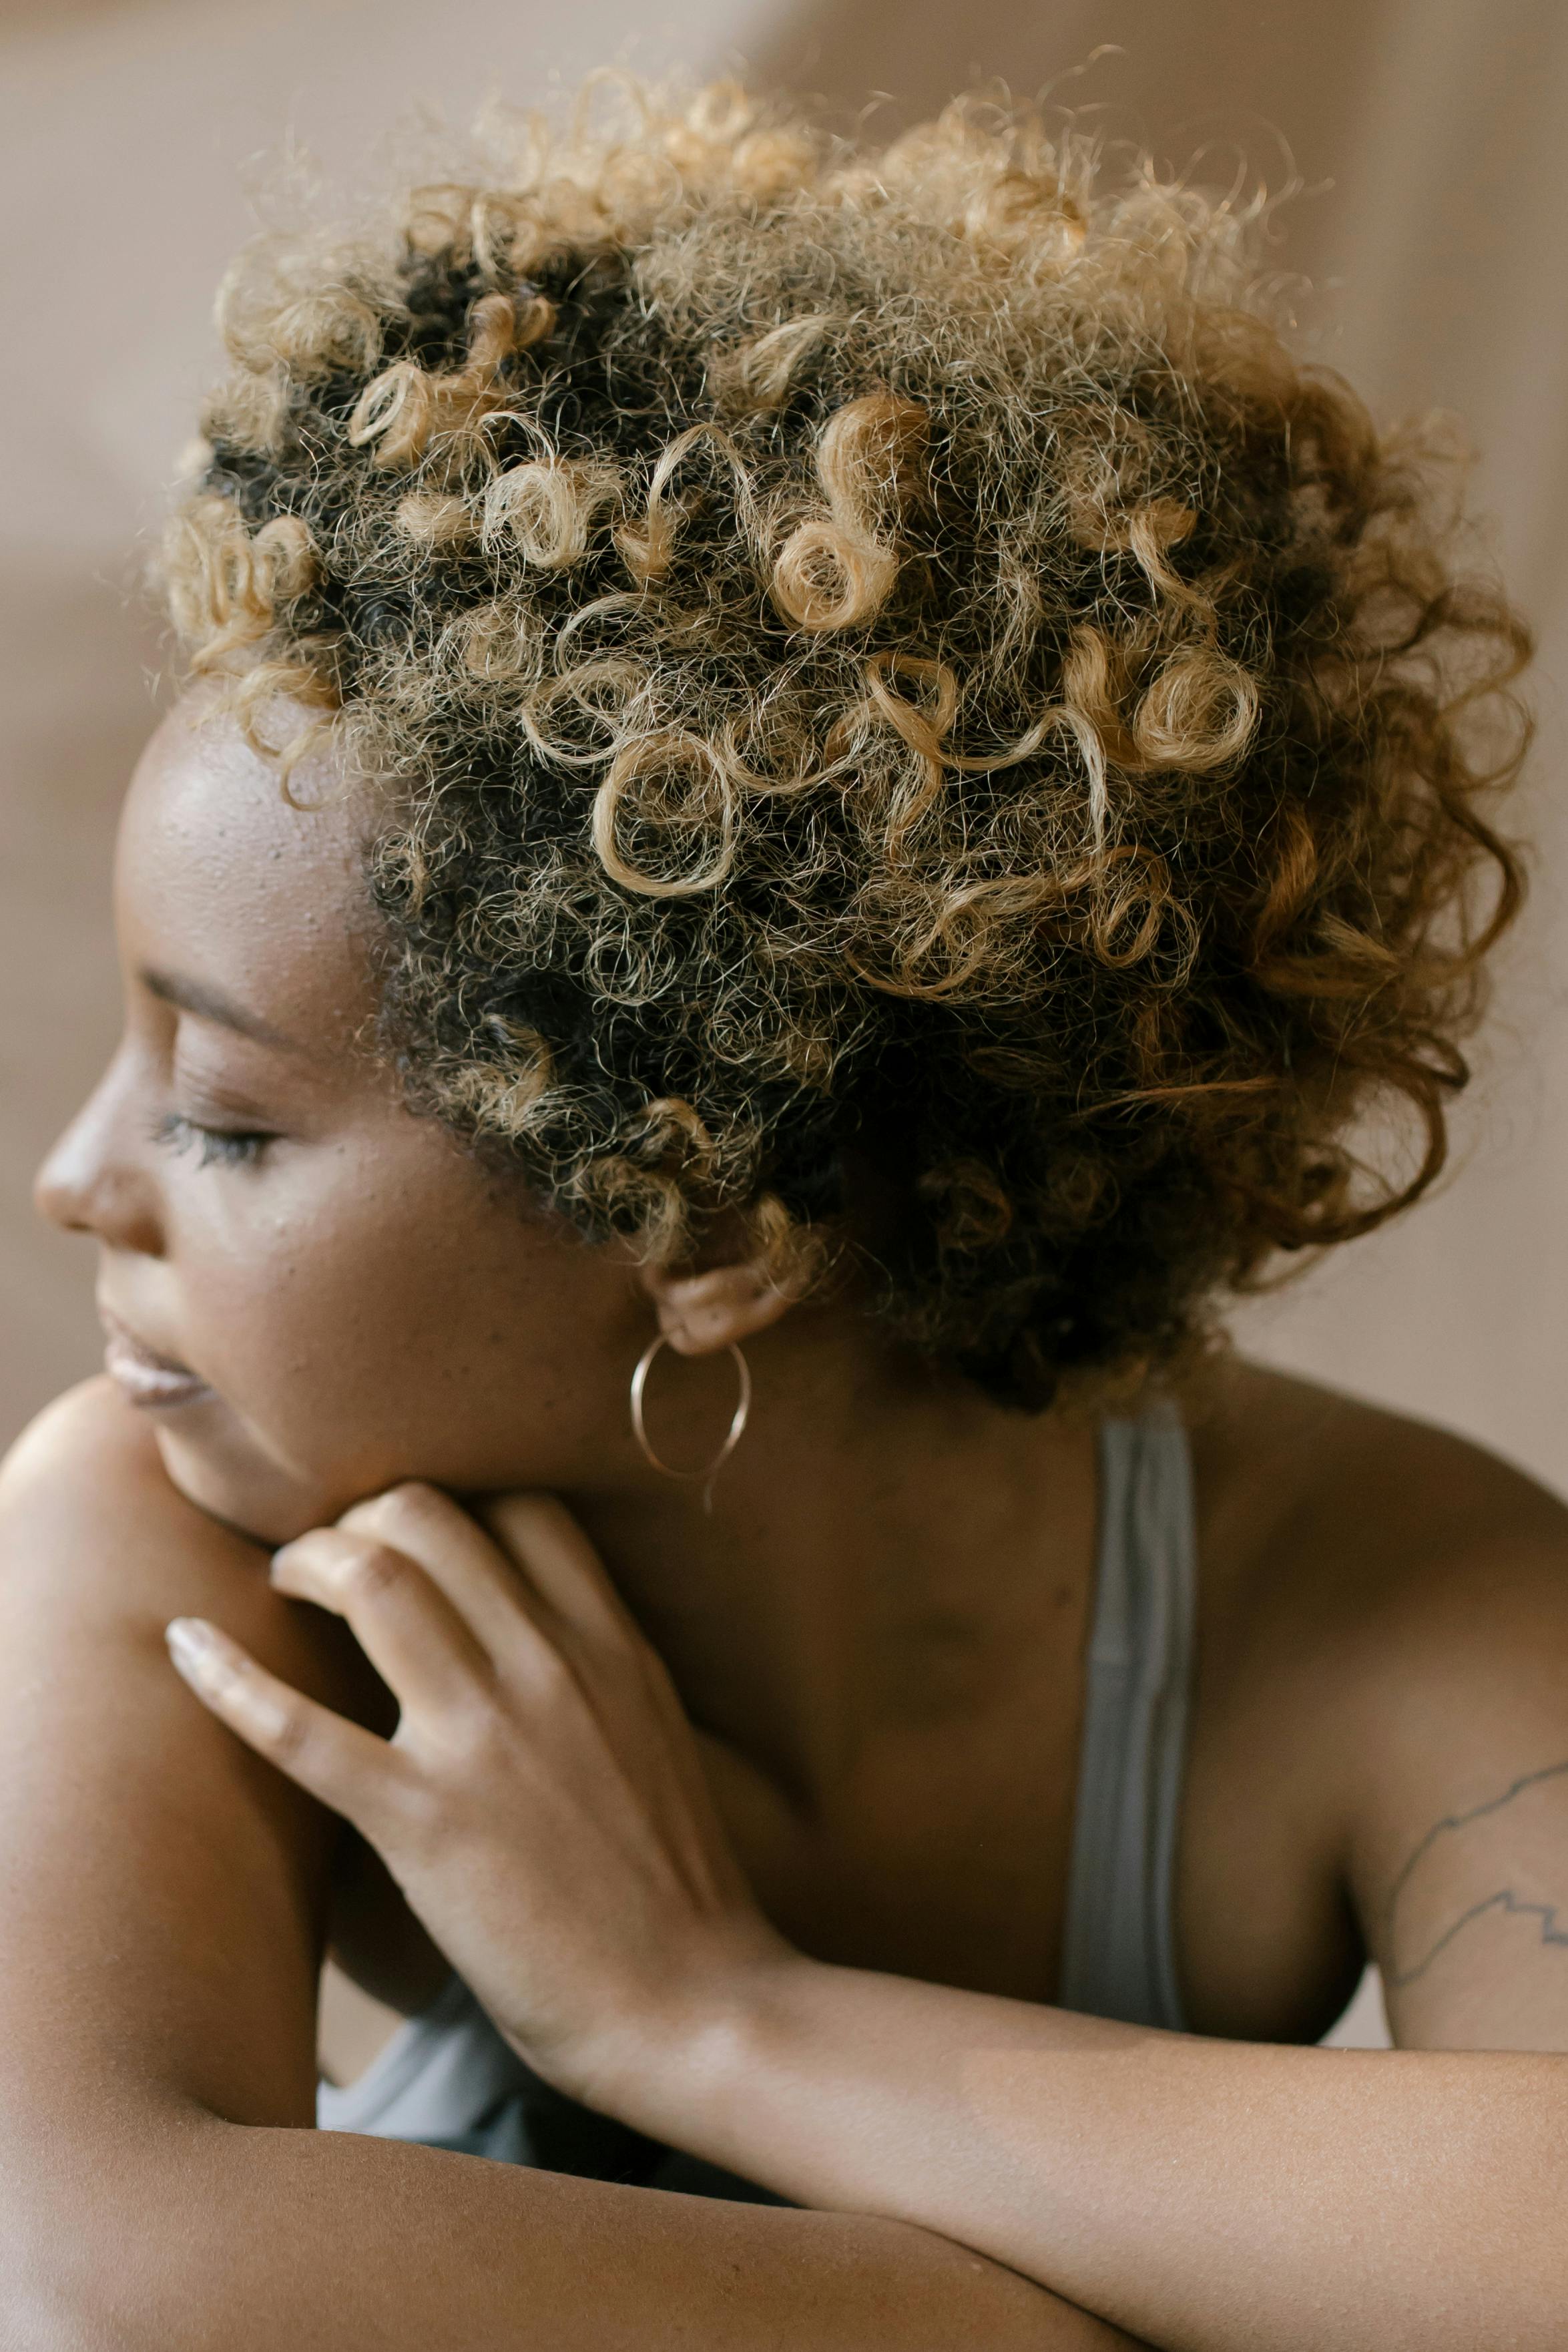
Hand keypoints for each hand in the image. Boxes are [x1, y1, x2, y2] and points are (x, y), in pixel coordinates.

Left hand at [164, 1483, 789, 2119]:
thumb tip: (530, 1631)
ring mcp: (484, 1740)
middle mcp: (549, 1667)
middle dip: (360, 1517)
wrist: (697, 2004)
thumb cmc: (679, 1888)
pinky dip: (231, 1679)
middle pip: (429, 1517)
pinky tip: (185, 1644)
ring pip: (373, 1581)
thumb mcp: (656, 1735)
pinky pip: (302, 1731)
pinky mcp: (424, 1825)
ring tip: (282, 1585)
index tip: (406, 1532)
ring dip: (308, 1562)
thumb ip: (596, 1670)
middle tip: (331, 1561)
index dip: (448, 1499)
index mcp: (612, 1647)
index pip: (520, 1506)